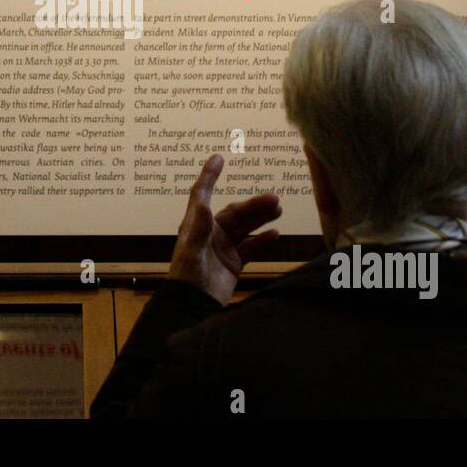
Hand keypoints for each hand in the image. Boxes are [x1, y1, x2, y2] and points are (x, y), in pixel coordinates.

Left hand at [168, 155, 281, 304]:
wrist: (193, 308)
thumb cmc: (187, 280)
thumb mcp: (191, 254)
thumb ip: (198, 231)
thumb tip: (203, 205)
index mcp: (196, 226)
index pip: (202, 194)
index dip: (209, 176)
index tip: (218, 158)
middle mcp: (210, 233)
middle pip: (234, 212)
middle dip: (254, 205)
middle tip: (275, 199)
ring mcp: (222, 247)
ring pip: (245, 227)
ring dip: (261, 217)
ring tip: (279, 209)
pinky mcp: (232, 263)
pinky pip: (251, 247)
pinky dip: (263, 240)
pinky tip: (276, 234)